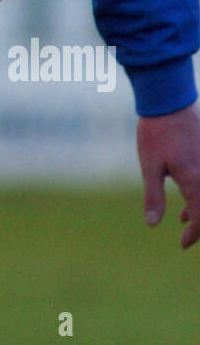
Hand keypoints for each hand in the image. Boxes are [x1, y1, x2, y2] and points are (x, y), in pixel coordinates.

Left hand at [137, 102, 199, 248]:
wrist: (169, 100)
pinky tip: (187, 196)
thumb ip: (154, 196)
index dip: (195, 235)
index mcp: (195, 180)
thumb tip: (152, 224)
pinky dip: (199, 192)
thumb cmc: (156, 132)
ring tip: (184, 219)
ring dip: (199, 208)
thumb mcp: (150, 166)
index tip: (183, 244)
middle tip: (187, 237)